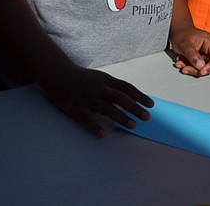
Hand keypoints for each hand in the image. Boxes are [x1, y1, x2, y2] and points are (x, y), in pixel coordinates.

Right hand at [39, 64, 153, 137]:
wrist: (58, 74)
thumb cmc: (82, 78)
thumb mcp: (100, 78)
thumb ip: (113, 87)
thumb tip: (131, 98)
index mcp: (107, 80)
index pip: (127, 88)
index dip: (139, 96)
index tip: (150, 105)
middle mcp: (99, 88)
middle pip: (120, 98)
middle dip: (134, 107)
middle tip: (146, 117)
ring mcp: (88, 98)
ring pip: (106, 108)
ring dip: (121, 117)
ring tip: (132, 125)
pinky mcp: (76, 107)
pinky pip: (86, 118)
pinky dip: (94, 126)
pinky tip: (102, 134)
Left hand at [170, 26, 209, 76]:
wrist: (179, 33)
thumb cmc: (183, 35)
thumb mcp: (185, 45)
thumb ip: (192, 55)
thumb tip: (200, 66)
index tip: (201, 71)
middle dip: (196, 69)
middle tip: (185, 68)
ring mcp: (207, 56)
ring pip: (203, 69)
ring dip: (190, 68)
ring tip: (180, 63)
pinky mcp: (202, 60)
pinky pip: (198, 68)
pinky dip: (189, 67)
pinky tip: (181, 62)